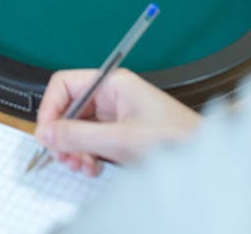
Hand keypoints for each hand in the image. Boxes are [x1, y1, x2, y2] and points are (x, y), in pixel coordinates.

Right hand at [35, 68, 199, 174]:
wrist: (204, 159)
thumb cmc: (175, 139)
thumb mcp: (120, 140)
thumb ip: (79, 135)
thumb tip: (47, 133)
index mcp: (112, 83)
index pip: (65, 84)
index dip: (50, 108)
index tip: (46, 135)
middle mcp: (112, 95)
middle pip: (69, 108)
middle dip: (63, 134)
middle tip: (64, 157)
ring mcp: (116, 115)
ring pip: (78, 127)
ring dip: (74, 148)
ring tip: (81, 165)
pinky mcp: (120, 133)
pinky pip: (91, 140)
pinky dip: (86, 155)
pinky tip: (92, 167)